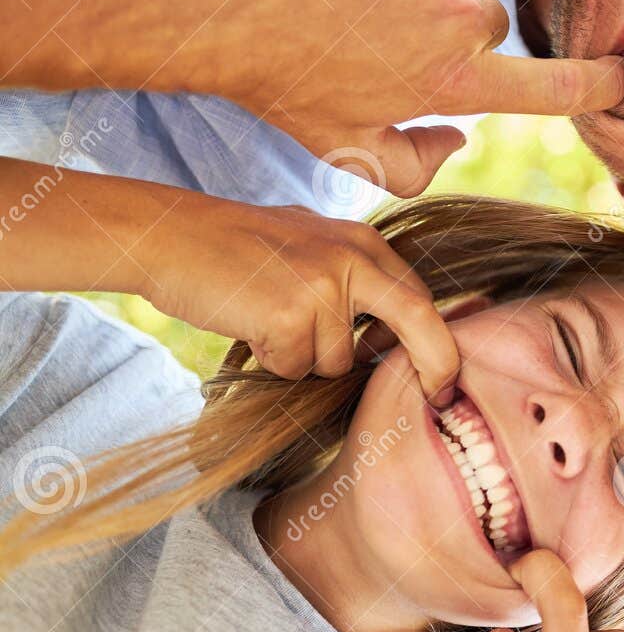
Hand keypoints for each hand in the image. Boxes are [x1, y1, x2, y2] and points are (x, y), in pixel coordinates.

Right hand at [138, 195, 457, 400]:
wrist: (168, 235)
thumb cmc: (236, 250)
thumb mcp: (310, 246)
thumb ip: (353, 281)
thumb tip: (392, 335)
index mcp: (362, 243)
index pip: (419, 297)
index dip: (439, 343)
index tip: (447, 381)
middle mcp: (350, 259)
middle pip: (413, 320)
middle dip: (433, 365)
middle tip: (438, 396)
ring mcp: (322, 286)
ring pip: (336, 361)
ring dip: (304, 360)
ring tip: (269, 321)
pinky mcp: (289, 314)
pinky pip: (295, 367)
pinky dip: (272, 361)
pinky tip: (250, 326)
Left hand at [191, 0, 623, 194]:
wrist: (222, 3)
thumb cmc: (285, 83)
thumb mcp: (349, 153)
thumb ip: (419, 166)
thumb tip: (461, 137)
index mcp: (453, 83)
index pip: (555, 88)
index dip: (599, 84)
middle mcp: (455, 21)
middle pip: (488, 21)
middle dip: (452, 30)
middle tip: (386, 35)